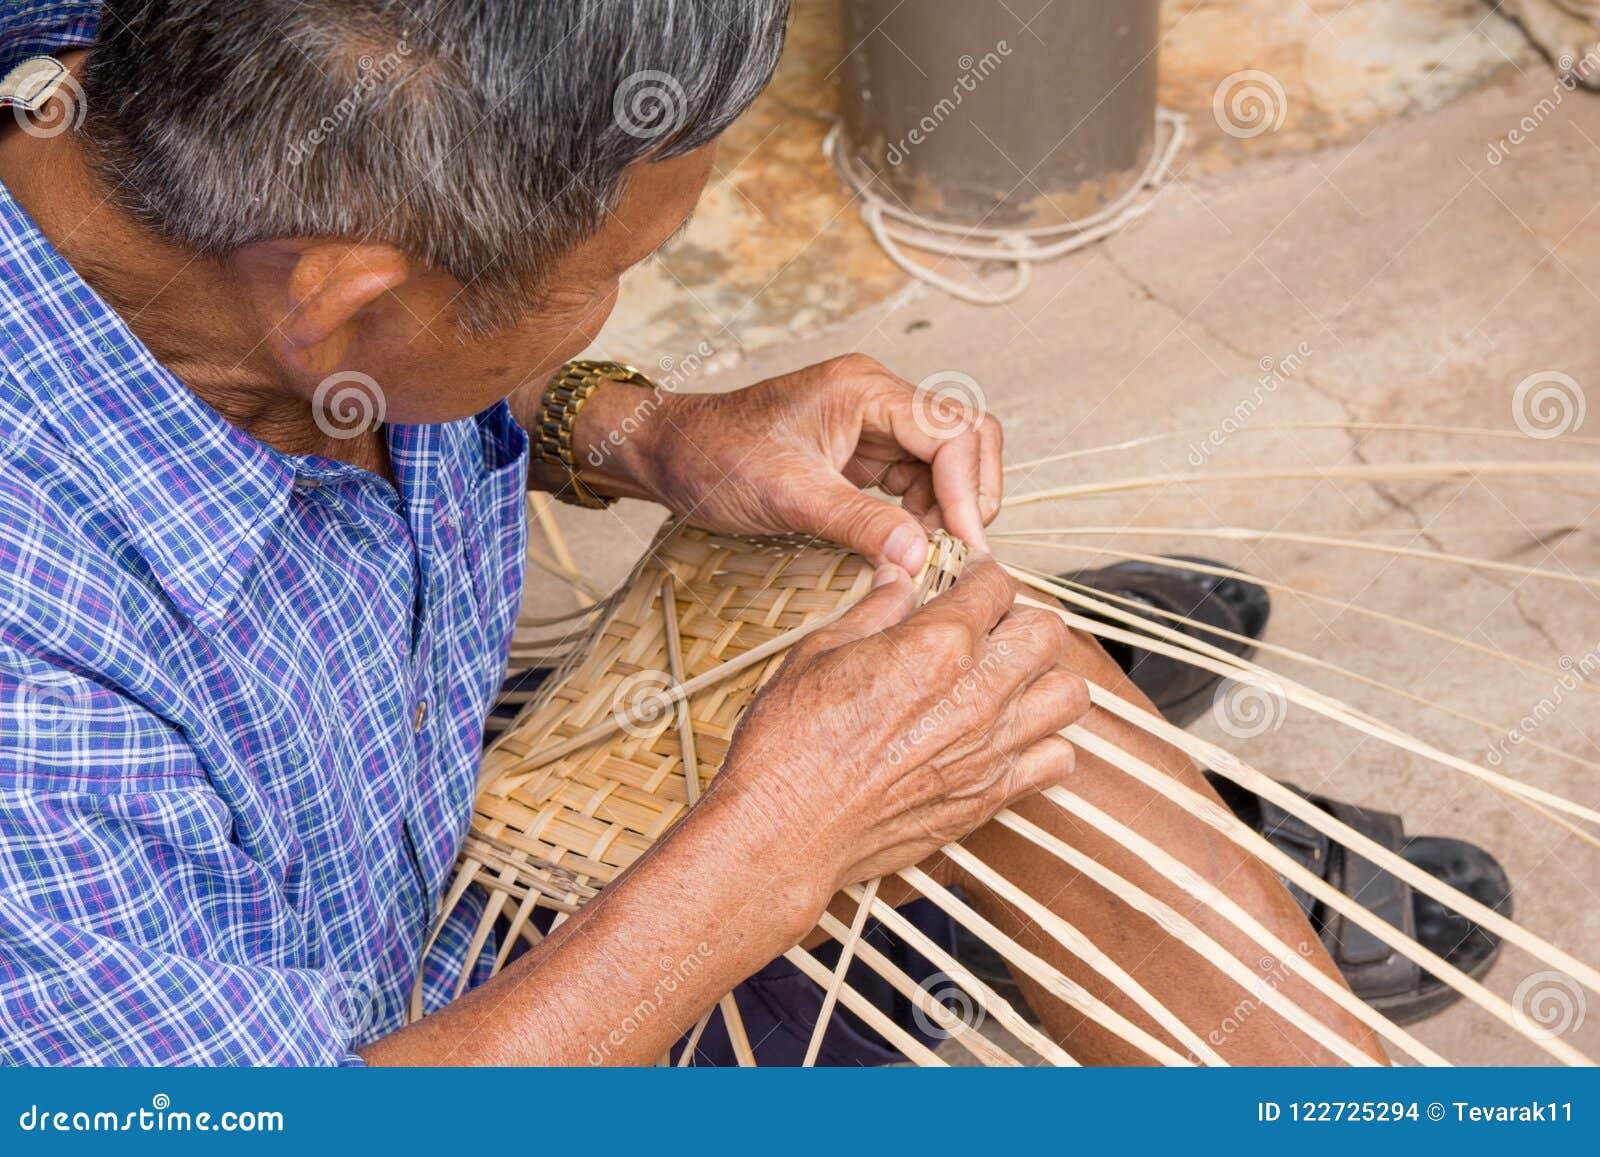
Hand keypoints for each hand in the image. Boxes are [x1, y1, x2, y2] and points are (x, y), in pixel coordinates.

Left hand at [572, 354, 1002, 573]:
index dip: (967, 491)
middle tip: (956, 553)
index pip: (952, 431)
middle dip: (970, 493)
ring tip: (927, 554)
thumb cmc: (716, 460)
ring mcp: (871, 422)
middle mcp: (877, 396)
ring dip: (948, 506)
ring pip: (945, 459)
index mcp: (865, 390)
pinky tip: (906, 542)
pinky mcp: (861, 449)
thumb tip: (920, 558)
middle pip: (965, 436)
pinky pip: (916, 474)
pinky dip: (924, 509)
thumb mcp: (789, 498)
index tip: (963, 547)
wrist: (668, 453)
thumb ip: (860, 525)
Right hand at [706, 557, 1087, 916]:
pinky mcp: (992, 798)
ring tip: (1005, 683)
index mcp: (936, 644)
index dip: (980, 575)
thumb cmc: (790, 742)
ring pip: (1070, 694)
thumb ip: (874, 609)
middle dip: (1020, 621)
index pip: (997, 584)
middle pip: (1048, 632)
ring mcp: (992, 750)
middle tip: (985, 631)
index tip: (965, 583)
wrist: (786, 831)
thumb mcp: (819, 652)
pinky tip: (1005, 739)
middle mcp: (978, 693)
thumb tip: (899, 576)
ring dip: (1043, 679)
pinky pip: (1059, 760)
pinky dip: (1044, 745)